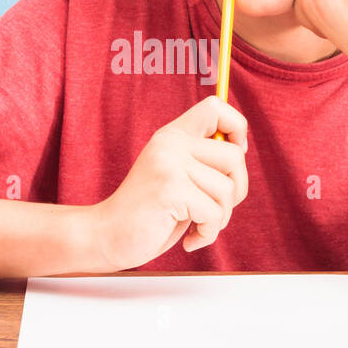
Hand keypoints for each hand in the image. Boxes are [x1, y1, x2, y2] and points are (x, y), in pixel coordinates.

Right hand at [88, 97, 248, 270]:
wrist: (106, 236)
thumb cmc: (149, 212)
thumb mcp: (177, 177)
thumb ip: (202, 161)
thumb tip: (240, 149)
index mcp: (172, 135)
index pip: (216, 108)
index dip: (237, 128)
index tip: (233, 155)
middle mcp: (170, 143)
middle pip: (234, 156)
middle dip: (237, 190)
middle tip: (215, 210)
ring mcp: (169, 164)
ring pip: (227, 189)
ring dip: (220, 218)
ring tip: (197, 226)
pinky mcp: (170, 189)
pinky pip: (214, 214)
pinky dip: (208, 234)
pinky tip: (190, 239)